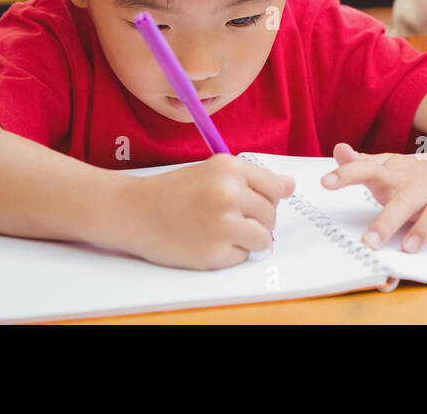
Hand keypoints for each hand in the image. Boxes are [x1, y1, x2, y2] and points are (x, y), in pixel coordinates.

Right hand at [117, 154, 293, 269]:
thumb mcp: (214, 171)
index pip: (277, 188)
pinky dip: (230, 254)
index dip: (268, 198)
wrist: (135, 211)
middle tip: (228, 217)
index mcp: (231, 168)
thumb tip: (291, 186)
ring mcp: (223, 225)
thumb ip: (254, 178)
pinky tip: (207, 241)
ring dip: (249, 239)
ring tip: (223, 231)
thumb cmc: (176, 190)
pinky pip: (243, 257)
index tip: (254, 202)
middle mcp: (229, 194)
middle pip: (272, 215)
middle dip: (257, 220)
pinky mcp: (214, 254)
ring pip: (264, 239)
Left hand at [319, 142, 426, 253]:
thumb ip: (361, 163)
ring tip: (407, 248)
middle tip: (368, 242)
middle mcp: (420, 186)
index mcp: (395, 176)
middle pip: (403, 202)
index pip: (367, 170)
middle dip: (386, 221)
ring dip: (422, 230)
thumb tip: (338, 149)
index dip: (347, 174)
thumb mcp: (387, 165)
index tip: (325, 182)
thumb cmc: (414, 174)